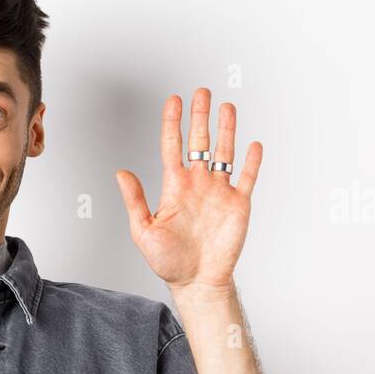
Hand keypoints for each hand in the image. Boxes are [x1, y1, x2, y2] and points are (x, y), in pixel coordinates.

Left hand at [115, 88, 261, 293]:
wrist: (196, 281)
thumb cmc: (168, 260)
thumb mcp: (143, 230)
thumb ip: (135, 200)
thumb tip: (121, 173)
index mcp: (175, 187)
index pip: (172, 146)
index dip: (172, 123)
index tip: (173, 100)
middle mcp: (197, 184)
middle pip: (199, 142)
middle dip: (200, 116)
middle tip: (201, 92)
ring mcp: (219, 192)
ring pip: (223, 153)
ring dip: (226, 130)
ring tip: (227, 107)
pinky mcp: (238, 204)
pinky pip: (247, 178)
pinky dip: (251, 161)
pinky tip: (253, 144)